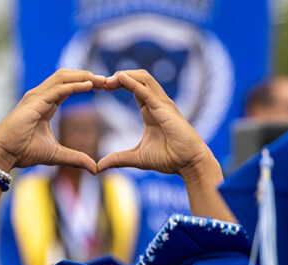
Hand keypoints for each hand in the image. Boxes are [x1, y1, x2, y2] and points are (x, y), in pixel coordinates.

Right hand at [0, 69, 106, 173]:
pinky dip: (75, 85)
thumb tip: (94, 168)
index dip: (86, 84)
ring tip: (102, 79)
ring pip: (64, 77)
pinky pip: (59, 89)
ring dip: (84, 76)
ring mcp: (36, 96)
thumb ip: (76, 158)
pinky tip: (90, 85)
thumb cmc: (23, 152)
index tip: (104, 87)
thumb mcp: (56, 155)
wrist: (3, 154)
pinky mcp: (35, 102)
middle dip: (88, 75)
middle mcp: (40, 96)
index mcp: (45, 104)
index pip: (68, 86)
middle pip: (67, 76)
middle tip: (108, 80)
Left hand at [97, 69, 216, 180]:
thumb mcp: (137, 158)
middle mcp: (156, 103)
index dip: (117, 84)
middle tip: (100, 82)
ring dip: (124, 75)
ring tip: (108, 80)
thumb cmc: (169, 159)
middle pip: (137, 78)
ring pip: (143, 78)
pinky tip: (120, 78)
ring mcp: (162, 103)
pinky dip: (133, 83)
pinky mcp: (165, 109)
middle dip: (118, 76)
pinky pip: (147, 91)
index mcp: (150, 110)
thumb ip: (118, 159)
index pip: (132, 88)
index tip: (100, 88)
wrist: (188, 163)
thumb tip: (99, 166)